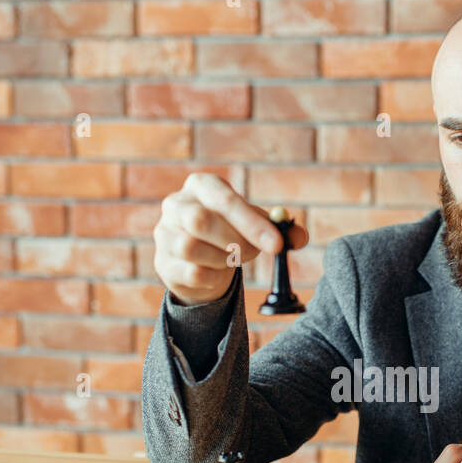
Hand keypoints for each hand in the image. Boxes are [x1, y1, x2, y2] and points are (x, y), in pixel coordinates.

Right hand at [153, 172, 308, 304]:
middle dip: (235, 241)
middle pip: (199, 220)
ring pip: (191, 247)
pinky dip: (214, 277)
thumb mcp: (256, 226)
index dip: (253, 224)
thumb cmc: (232, 234)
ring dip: (223, 259)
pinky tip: (218, 272)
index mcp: (202, 185)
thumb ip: (281, 230)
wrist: (202, 261)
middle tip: (254, 253)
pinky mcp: (162, 262)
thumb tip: (299, 236)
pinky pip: (191, 272)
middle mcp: (176, 203)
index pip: (225, 200)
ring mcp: (164, 233)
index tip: (277, 245)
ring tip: (233, 259)